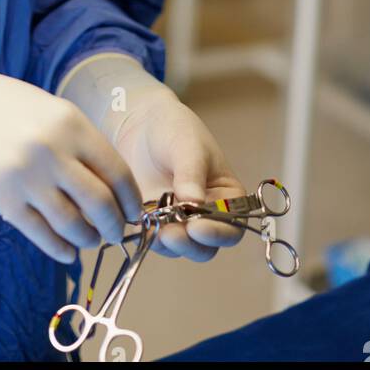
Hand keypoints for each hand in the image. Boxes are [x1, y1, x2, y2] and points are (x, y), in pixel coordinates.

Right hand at [0, 58, 142, 263]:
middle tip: (116, 233)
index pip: (116, 171)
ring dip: (88, 239)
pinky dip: (59, 249)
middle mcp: (52, 151)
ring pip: (72, 224)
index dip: (130, 198)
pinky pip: (40, 234)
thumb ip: (77, 139)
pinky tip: (67, 252)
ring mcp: (25, 177)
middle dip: (115, 225)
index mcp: (70, 123)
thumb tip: (108, 181)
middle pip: (100, 203)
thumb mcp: (47, 108)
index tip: (134, 211)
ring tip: (90, 240)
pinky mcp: (0, 199)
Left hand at [112, 83, 246, 260]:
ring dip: (167, 243)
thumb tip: (194, 203)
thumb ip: (191, 174)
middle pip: (206, 246)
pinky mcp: (154, 221)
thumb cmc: (174, 128)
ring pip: (179, 246)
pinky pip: (153, 238)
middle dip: (190, 244)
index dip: (217, 232)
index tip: (197, 227)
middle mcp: (206, 215)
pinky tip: (137, 222)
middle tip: (171, 234)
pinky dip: (147, 235)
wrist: (140, 122)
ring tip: (152, 225)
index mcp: (226, 197)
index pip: (231, 226)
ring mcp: (179, 220)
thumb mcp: (187, 145)